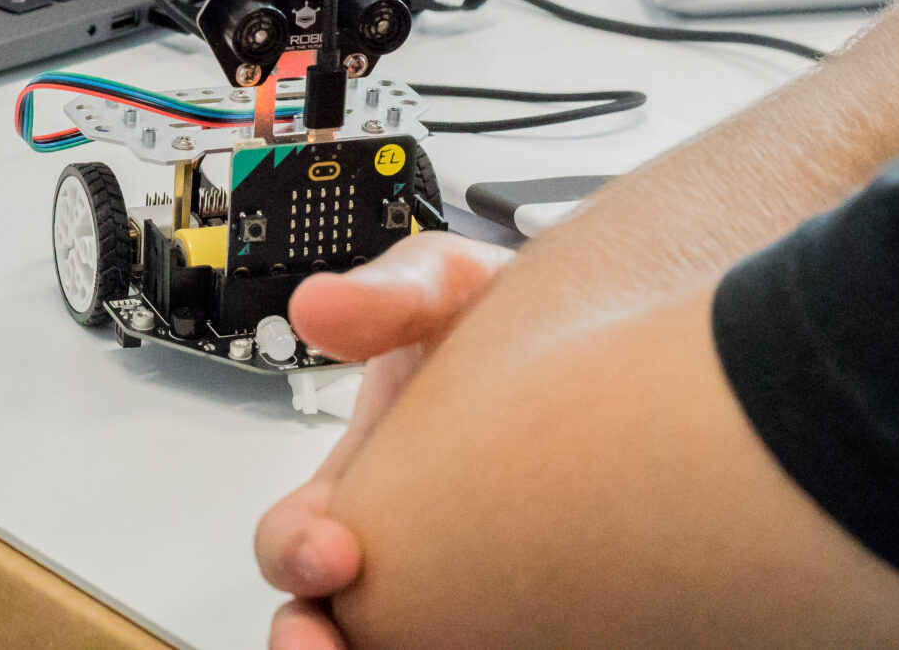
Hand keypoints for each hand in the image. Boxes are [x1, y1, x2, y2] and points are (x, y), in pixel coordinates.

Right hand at [256, 231, 516, 649]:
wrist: (603, 339)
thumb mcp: (444, 285)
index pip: (296, 539)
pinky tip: (502, 636)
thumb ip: (389, 293)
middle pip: (325, 617)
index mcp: (365, 476)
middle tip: (325, 645)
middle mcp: (399, 537)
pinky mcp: (514, 598)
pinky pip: (480, 637)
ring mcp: (456, 574)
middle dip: (308, 639)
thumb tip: (321, 305)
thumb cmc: (507, 321)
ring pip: (390, 639)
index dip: (295, 551)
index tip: (333, 551)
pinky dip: (476, 640)